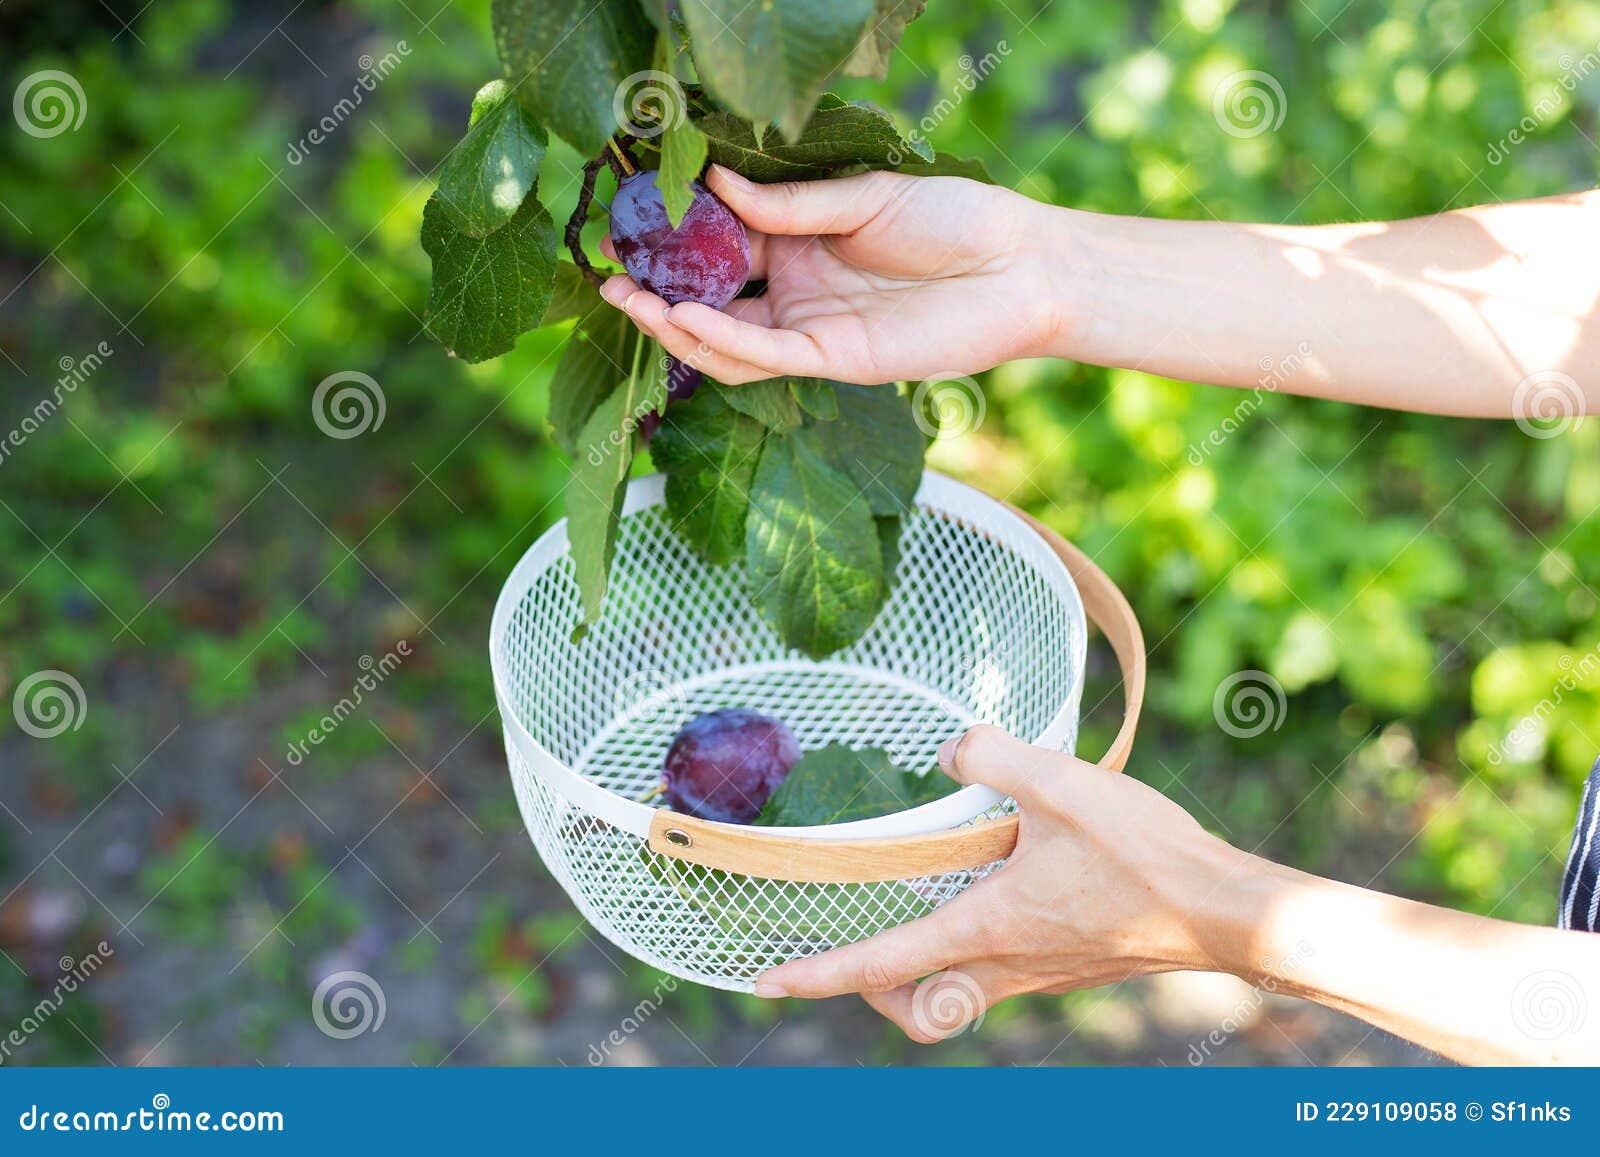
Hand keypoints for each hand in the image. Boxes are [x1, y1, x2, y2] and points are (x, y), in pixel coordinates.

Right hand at [599, 167, 1061, 384]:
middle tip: (606, 274)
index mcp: (800, 246)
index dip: (674, 241)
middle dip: (656, 291)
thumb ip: (788, 204)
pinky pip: (767, 356)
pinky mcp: (836, 360)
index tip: (627, 223)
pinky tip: (686, 317)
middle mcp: (797, 293)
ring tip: (628, 299)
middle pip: (712, 301)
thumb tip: (715, 182)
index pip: (722, 248)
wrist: (1020, 265)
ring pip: (728, 340)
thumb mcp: (862, 197)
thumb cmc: (954, 221)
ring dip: (675, 324)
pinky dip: (724, 340)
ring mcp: (813, 330)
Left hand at [751, 726, 1250, 1041]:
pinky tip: (997, 884)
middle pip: (914, 1007)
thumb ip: (991, 758)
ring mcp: (1040, 973)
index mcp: (986, 928)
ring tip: (920, 907)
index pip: (879, 963)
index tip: (765, 982)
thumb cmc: (1147, 857)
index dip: (816, 974)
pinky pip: (1000, 972)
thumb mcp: (1060, 785)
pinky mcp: (1069, 965)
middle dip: (872, 989)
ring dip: (923, 966)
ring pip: (957, 994)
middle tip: (853, 947)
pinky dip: (974, 944)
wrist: (1226, 911)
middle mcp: (1005, 966)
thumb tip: (949, 752)